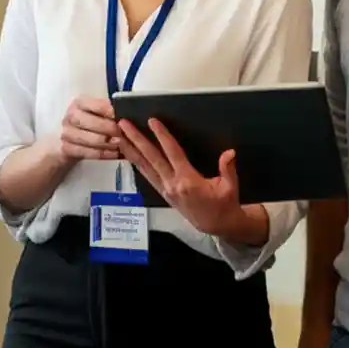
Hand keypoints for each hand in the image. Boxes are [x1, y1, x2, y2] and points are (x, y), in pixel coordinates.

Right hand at [56, 96, 120, 161]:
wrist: (72, 138)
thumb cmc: (90, 121)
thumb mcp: (98, 112)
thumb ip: (110, 110)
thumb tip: (128, 112)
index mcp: (80, 103)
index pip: (98, 106)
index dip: (112, 112)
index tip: (125, 116)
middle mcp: (71, 116)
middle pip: (94, 124)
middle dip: (113, 129)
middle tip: (126, 134)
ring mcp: (67, 133)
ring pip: (93, 140)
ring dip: (111, 144)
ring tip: (124, 145)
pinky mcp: (67, 148)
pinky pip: (90, 153)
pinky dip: (106, 154)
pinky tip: (116, 154)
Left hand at [115, 118, 252, 239]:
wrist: (216, 225)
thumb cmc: (224, 204)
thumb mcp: (230, 187)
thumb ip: (228, 168)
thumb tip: (229, 152)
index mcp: (188, 181)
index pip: (172, 153)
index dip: (162, 136)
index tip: (152, 121)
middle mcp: (172, 184)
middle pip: (151, 158)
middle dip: (136, 139)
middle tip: (123, 124)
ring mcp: (165, 190)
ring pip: (144, 167)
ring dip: (130, 151)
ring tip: (118, 136)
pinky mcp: (163, 194)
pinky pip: (147, 176)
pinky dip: (136, 163)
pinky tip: (129, 154)